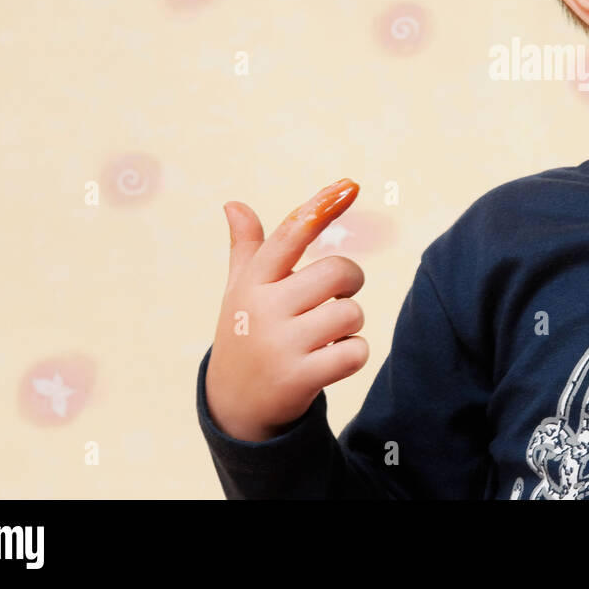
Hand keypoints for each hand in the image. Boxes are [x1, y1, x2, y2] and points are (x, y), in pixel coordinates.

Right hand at [205, 179, 368, 441]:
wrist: (235, 404)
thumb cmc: (247, 332)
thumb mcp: (240, 290)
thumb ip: (246, 248)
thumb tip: (234, 204)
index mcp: (253, 281)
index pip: (291, 234)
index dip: (321, 208)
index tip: (349, 185)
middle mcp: (264, 309)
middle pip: (338, 272)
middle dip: (350, 282)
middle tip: (336, 297)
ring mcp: (280, 345)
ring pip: (351, 313)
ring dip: (350, 324)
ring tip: (326, 334)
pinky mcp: (298, 378)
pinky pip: (355, 352)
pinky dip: (353, 354)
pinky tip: (331, 360)